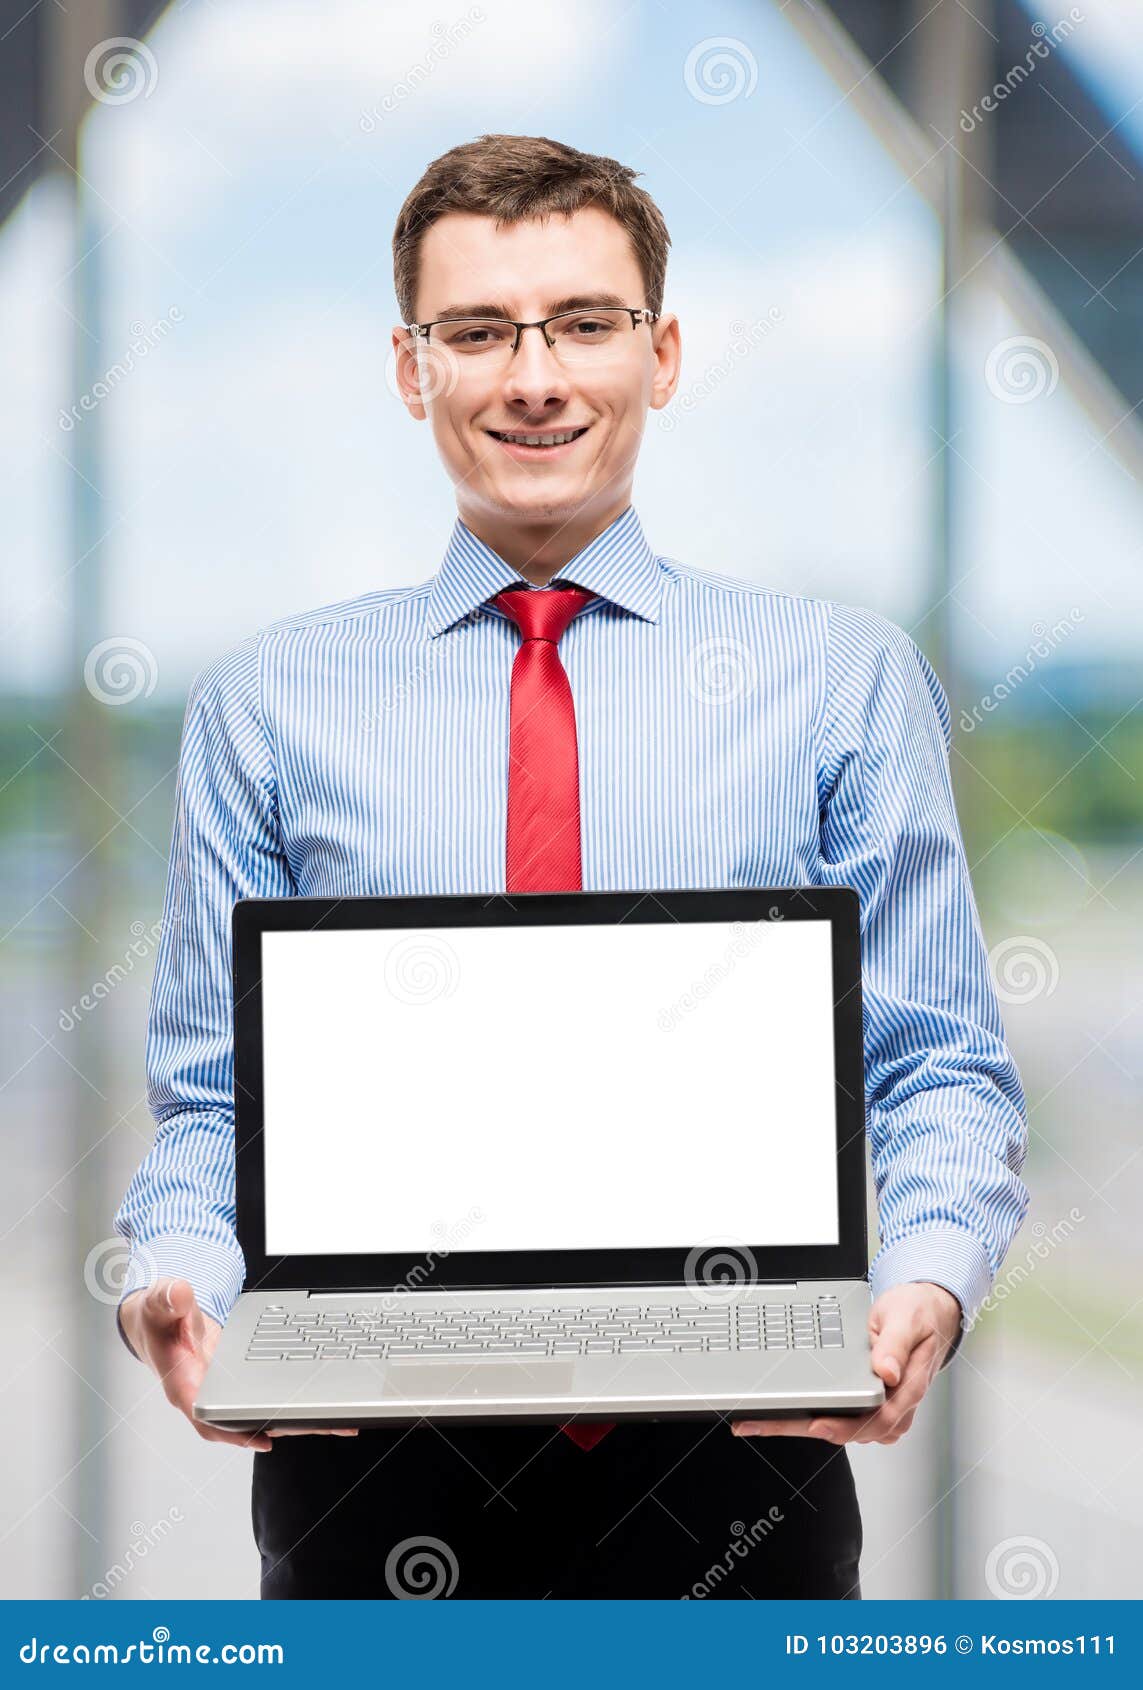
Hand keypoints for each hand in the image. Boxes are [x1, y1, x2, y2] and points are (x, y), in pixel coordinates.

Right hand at [119, 1278, 358, 1452]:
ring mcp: (225, 1390)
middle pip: (247, 1420)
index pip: (207, 1415)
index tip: (262, 1437)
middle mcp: (207, 1393)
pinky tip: (320, 1402)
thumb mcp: (160, 1302)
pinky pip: (267, 1396)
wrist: (161, 1320)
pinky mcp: (239, 1381)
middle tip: (325, 1425)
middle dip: (286, 1426)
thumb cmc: (159, 1317)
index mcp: (184, 1381)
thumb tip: (181, 1294)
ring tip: (339, 1422)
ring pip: (263, 1413)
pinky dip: (292, 1401)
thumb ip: (169, 1299)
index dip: (234, 1431)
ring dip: (298, 1419)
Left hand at [731, 1281, 961, 1446]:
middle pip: (850, 1428)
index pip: (877, 1419)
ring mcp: (883, 1407)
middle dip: (804, 1428)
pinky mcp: (870, 1402)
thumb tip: (887, 1373)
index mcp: (908, 1387)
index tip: (817, 1424)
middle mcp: (896, 1404)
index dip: (845, 1427)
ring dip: (801, 1425)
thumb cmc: (919, 1315)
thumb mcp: (908, 1320)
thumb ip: (896, 1346)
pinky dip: (812, 1415)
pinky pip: (841, 1415)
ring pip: (842, 1426)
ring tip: (761, 1420)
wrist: (929, 1313)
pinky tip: (785, 1414)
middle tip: (763, 1423)